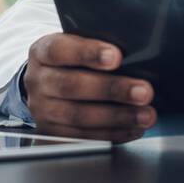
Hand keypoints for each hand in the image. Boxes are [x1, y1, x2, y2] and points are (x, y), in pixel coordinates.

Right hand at [23, 33, 155, 142]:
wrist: (47, 84)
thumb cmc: (72, 61)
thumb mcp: (77, 44)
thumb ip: (98, 47)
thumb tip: (137, 53)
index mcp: (42, 52)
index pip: (60, 50)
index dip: (87, 53)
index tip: (116, 57)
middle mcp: (38, 81)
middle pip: (72, 86)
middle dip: (112, 90)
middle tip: (143, 92)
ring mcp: (42, 110)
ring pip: (78, 116)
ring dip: (117, 117)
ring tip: (145, 115)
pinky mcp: (52, 134)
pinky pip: (83, 138)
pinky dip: (112, 134)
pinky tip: (133, 128)